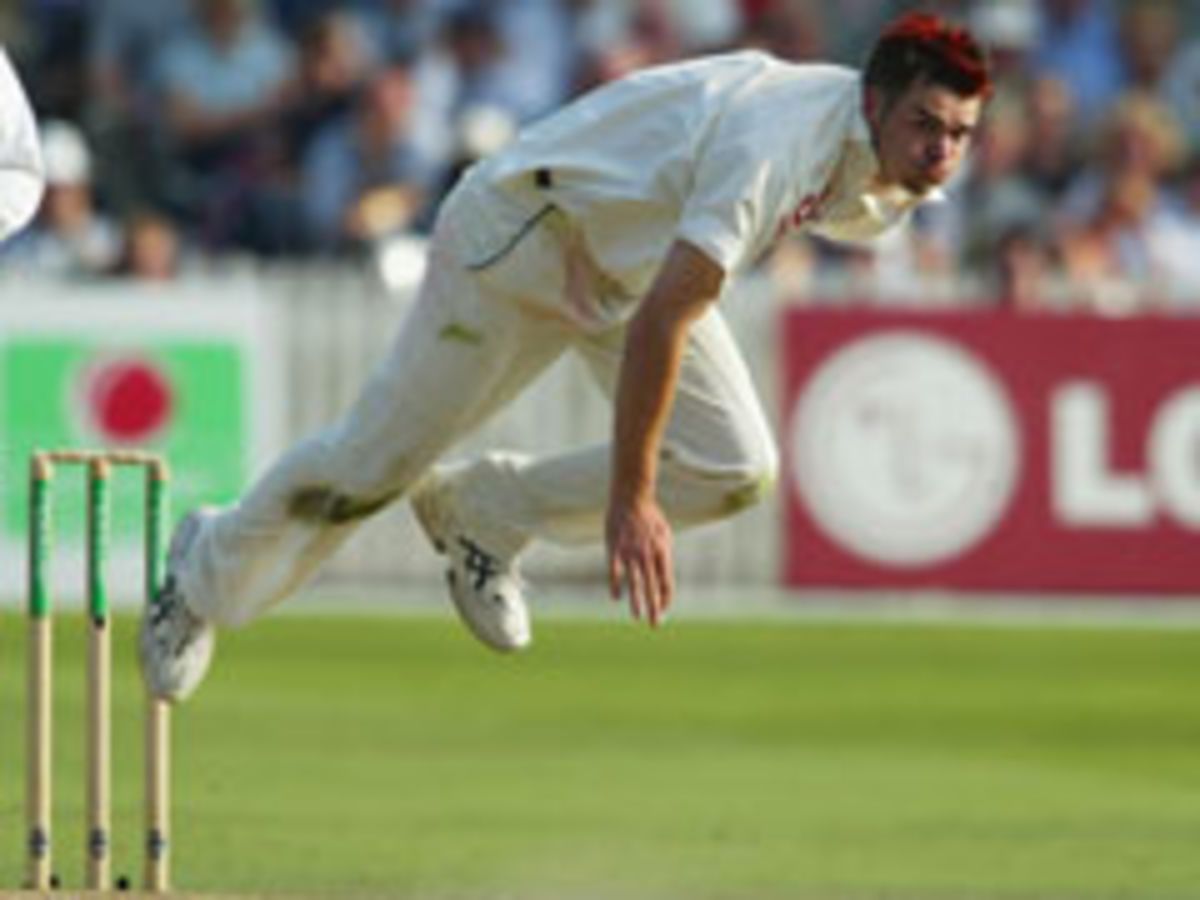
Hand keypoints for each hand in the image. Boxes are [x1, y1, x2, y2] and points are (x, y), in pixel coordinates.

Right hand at [605, 497, 674, 626]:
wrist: (632, 496)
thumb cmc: (650, 516)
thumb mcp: (664, 534)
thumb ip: (664, 555)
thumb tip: (663, 576)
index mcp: (663, 551)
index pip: (667, 581)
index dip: (666, 598)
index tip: (664, 610)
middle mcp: (648, 554)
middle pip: (653, 586)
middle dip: (654, 607)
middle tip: (655, 624)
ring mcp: (631, 551)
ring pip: (634, 581)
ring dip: (636, 601)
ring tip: (637, 617)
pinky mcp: (615, 547)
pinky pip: (615, 570)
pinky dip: (615, 584)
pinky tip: (615, 597)